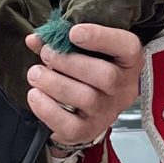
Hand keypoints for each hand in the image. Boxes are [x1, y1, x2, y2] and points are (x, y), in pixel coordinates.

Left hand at [25, 20, 143, 153]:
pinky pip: (71, 125)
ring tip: (36, 74)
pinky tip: (36, 95)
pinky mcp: (89, 130)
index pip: (126, 46)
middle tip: (46, 54)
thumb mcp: (82, 50)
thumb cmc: (89, 70)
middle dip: (69, 62)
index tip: (73, 32)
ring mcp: (108, 111)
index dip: (100, 37)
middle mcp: (124, 87)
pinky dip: (48, 110)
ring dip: (55, 83)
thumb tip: (35, 39)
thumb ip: (59, 41)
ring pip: (87, 99)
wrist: (92, 108)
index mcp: (128, 60)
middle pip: (105, 75)